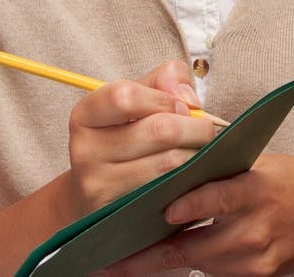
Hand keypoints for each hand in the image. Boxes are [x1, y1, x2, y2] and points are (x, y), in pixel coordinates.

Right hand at [67, 60, 215, 217]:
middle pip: (157, 130)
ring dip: (197, 154)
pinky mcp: (118, 213)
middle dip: (195, 127)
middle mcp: (85, 150)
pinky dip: (189, 180)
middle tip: (208, 130)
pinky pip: (169, 192)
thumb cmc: (124, 135)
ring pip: (168, 163)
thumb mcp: (137, 99)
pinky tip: (194, 174)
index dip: (163, 98)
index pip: (125, 96)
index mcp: (86, 114)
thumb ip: (164, 80)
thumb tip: (187, 98)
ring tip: (204, 150)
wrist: (98, 190)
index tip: (184, 106)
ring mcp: (98, 185)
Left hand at [93, 153, 293, 275]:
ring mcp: (254, 261)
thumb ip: (217, 160)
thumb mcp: (259, 162)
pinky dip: (187, 264)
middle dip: (151, 253)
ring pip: (197, 262)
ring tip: (122, 258)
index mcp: (254, 190)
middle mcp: (254, 231)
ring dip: (162, 260)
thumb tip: (173, 147)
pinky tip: (157, 261)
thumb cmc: (291, 182)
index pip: (219, 197)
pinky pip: (212, 272)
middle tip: (113, 253)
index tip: (163, 208)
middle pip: (195, 247)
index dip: (191, 205)